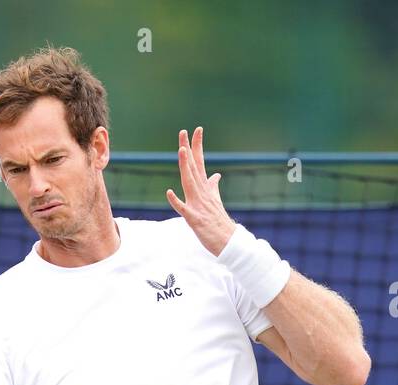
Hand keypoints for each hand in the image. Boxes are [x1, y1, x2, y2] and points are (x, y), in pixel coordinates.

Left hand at [165, 126, 236, 255]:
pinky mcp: (194, 219)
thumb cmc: (219, 222)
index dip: (197, 146)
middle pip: (194, 167)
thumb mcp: (215, 201)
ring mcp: (198, 205)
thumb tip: (215, 175)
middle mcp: (202, 193)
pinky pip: (183, 209)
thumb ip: (213, 187)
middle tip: (184, 132)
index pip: (200, 162)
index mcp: (205, 188)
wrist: (229, 241)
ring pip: (190, 182)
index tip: (197, 129)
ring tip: (181, 151)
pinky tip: (169, 192)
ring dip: (186, 167)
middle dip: (188, 149)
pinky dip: (176, 201)